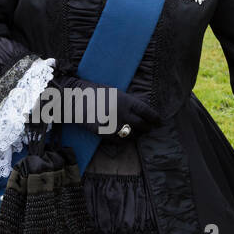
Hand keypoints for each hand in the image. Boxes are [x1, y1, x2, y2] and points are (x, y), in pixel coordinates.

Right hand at [42, 77, 159, 136]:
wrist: (74, 97)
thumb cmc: (94, 92)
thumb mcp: (114, 93)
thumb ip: (127, 103)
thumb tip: (139, 114)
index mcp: (126, 100)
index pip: (147, 111)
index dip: (155, 118)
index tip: (159, 122)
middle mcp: (122, 113)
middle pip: (141, 125)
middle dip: (147, 128)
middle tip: (149, 130)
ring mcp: (113, 124)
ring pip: (131, 135)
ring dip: (136, 136)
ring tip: (138, 136)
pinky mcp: (103, 133)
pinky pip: (118, 141)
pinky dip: (124, 141)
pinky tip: (125, 140)